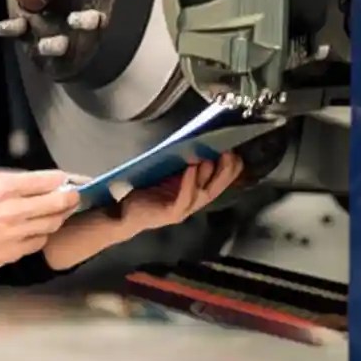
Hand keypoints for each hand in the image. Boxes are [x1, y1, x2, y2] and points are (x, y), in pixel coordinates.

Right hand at [0, 169, 79, 268]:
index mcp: (5, 188)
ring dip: (59, 217)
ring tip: (60, 213)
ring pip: (52, 224)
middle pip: (56, 204)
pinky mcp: (13, 251)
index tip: (64, 179)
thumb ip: (4, 180)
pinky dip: (43, 235)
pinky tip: (40, 230)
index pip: (45, 181)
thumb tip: (27, 182)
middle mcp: (15, 210)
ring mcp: (16, 233)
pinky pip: (39, 242)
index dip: (60, 179)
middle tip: (74, 196)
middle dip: (70, 198)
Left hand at [118, 153, 244, 233]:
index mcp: (193, 194)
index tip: (237, 154)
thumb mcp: (166, 177)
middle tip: (231, 154)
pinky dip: (189, 184)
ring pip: (202, 194)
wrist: (124, 214)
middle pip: (216, 189)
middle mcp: (192, 203)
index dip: (230, 171)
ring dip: (209, 176)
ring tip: (212, 159)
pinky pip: (184, 199)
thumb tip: (194, 145)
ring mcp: (183, 210)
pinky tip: (191, 170)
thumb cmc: (146, 195)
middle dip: (226, 172)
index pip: (218, 183)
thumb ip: (181, 167)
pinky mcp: (171, 213)